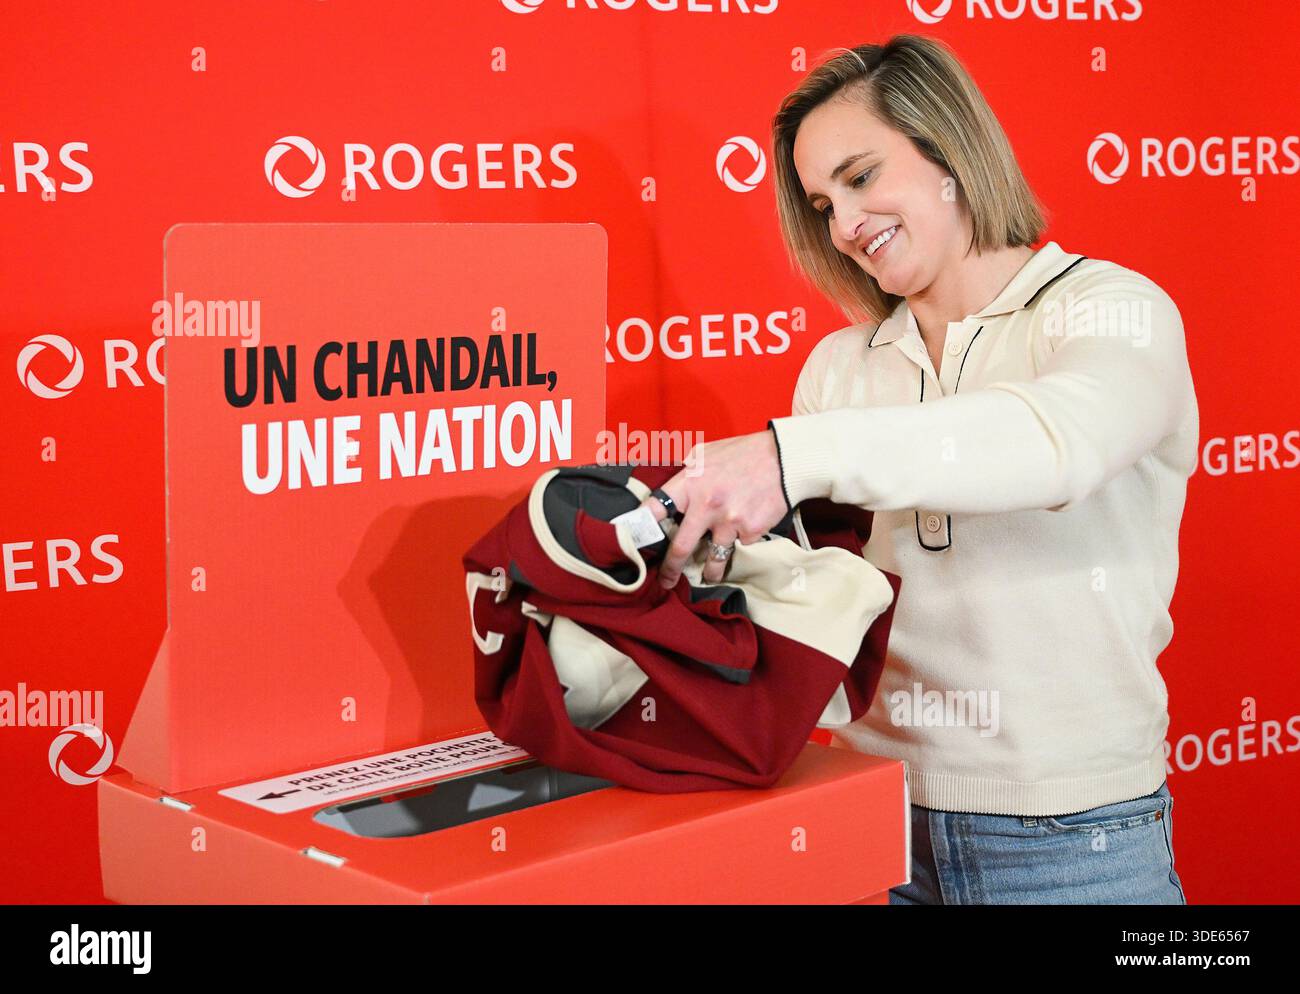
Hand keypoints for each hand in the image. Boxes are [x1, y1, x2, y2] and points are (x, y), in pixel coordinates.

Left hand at [639, 429, 789, 586]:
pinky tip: (746, 528)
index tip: (630, 542)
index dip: (638, 527)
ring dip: (710, 571)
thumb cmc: (742, 454)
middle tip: (665, 581)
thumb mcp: (705, 454)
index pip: (655, 510)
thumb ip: (687, 475)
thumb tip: (672, 493)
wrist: (784, 459)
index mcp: (690, 483)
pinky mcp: (751, 531)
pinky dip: (741, 542)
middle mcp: (706, 505)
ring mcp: (730, 521)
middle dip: (670, 570)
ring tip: (708, 575)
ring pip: (713, 559)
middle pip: (680, 548)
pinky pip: (740, 546)